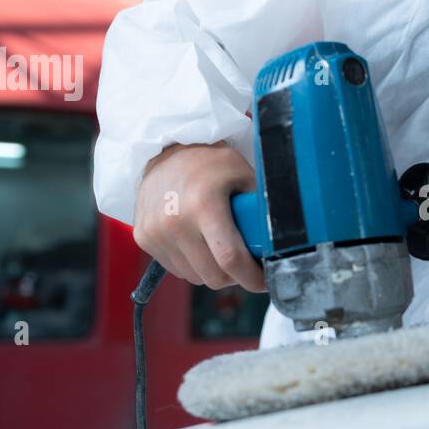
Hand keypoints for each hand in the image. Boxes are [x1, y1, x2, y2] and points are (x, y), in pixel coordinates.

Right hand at [132, 142, 266, 292]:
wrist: (164, 148)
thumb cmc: (210, 162)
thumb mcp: (243, 175)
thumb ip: (260, 208)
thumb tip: (285, 237)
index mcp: (203, 205)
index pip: (230, 260)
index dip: (252, 278)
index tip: (265, 280)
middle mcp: (174, 223)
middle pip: (214, 276)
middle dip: (236, 276)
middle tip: (245, 262)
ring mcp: (155, 233)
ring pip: (195, 277)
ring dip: (213, 271)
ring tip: (220, 248)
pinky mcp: (144, 238)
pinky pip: (177, 269)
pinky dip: (193, 265)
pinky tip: (199, 243)